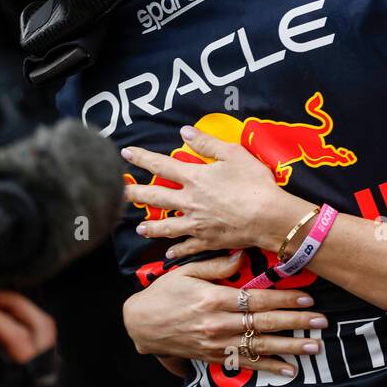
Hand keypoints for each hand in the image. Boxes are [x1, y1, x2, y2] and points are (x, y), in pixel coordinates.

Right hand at [0, 286, 56, 386]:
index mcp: (31, 377)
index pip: (15, 335)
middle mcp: (46, 370)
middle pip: (40, 322)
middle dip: (12, 302)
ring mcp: (49, 370)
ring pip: (46, 327)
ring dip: (21, 309)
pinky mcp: (45, 373)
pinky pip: (44, 338)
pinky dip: (27, 323)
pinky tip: (9, 322)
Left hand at [122, 128, 313, 256]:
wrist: (268, 217)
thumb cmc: (254, 182)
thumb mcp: (234, 154)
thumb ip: (207, 143)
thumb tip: (184, 131)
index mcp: (194, 178)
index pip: (162, 165)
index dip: (142, 158)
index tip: (126, 153)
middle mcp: (189, 202)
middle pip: (156, 198)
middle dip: (135, 194)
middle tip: (118, 193)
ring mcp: (196, 224)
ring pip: (167, 227)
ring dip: (151, 228)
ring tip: (139, 229)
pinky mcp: (207, 241)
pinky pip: (187, 247)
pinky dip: (177, 251)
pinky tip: (169, 255)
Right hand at [122, 254, 326, 378]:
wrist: (139, 324)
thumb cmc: (163, 293)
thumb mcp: (186, 271)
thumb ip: (216, 266)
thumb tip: (241, 254)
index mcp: (214, 299)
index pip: (257, 299)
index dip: (283, 299)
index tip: (306, 297)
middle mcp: (218, 323)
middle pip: (264, 323)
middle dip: (295, 322)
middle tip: (321, 322)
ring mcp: (217, 343)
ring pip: (259, 345)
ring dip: (289, 346)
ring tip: (313, 346)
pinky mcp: (214, 356)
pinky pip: (245, 363)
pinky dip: (268, 367)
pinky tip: (289, 369)